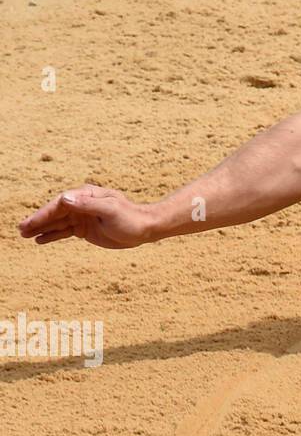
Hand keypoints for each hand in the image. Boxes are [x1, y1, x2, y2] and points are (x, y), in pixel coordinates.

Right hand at [17, 185, 155, 249]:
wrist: (145, 229)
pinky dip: (52, 235)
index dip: (45, 213)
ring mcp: (82, 217)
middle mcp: (82, 204)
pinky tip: (39, 240)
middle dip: (38, 220)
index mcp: (87, 195)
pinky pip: (64, 231)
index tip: (32, 222)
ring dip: (42, 228)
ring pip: (58, 222)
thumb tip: (64, 199)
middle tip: (21, 229)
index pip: (61, 203)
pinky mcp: (85, 229)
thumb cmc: (130, 218)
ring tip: (24, 234)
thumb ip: (88, 205)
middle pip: (55, 212)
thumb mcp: (111, 210)